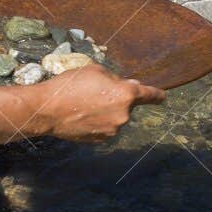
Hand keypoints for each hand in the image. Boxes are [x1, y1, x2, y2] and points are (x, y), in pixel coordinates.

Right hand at [40, 63, 165, 141]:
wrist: (48, 110)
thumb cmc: (71, 85)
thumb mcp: (95, 71)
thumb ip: (116, 79)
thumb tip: (129, 86)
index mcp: (126, 94)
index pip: (150, 95)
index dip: (158, 95)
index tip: (163, 97)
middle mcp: (124, 115)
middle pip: (128, 105)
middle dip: (117, 99)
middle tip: (96, 92)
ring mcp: (113, 130)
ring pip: (116, 117)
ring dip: (107, 111)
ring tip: (84, 104)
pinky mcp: (101, 140)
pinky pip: (105, 127)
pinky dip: (99, 122)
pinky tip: (82, 115)